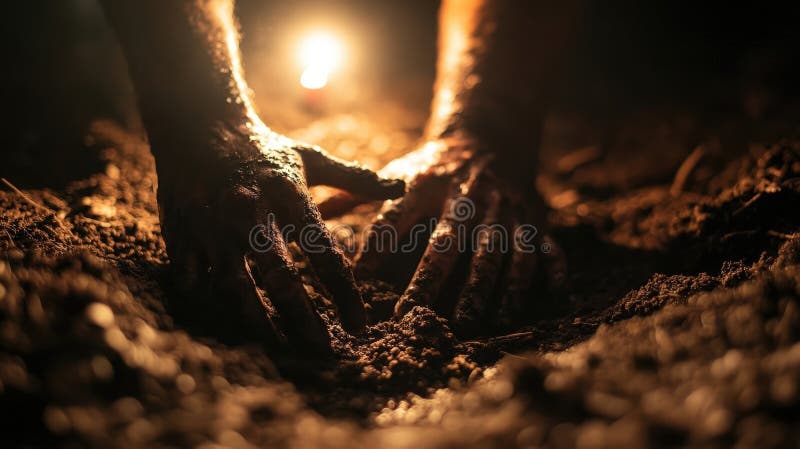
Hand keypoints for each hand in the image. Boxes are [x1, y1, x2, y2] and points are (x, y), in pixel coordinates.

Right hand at [160, 124, 403, 352]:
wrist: (196, 123)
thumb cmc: (262, 147)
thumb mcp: (310, 158)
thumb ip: (355, 179)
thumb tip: (401, 188)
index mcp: (288, 195)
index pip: (324, 252)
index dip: (344, 293)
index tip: (358, 325)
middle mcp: (252, 213)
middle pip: (280, 278)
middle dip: (303, 320)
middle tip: (323, 352)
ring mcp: (213, 225)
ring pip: (235, 285)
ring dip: (257, 321)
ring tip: (278, 347)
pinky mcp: (183, 232)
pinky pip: (194, 277)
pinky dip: (210, 301)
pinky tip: (228, 321)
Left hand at [325, 136, 560, 337]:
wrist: (490, 135)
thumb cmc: (434, 167)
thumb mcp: (398, 172)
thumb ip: (356, 195)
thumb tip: (308, 215)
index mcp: (427, 185)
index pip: (398, 215)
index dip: (380, 242)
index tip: (361, 275)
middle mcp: (467, 200)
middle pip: (450, 242)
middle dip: (434, 280)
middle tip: (417, 316)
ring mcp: (504, 212)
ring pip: (501, 252)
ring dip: (491, 288)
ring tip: (478, 321)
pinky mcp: (534, 221)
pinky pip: (548, 248)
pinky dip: (553, 273)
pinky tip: (552, 299)